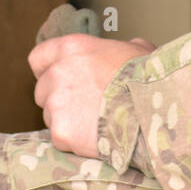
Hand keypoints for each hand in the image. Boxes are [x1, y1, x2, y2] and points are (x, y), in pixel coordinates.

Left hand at [28, 35, 154, 157]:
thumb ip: (125, 47)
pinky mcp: (61, 131)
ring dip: (66, 121)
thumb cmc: (147, 79)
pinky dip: (75, 142)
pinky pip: (61, 139)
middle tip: (85, 108)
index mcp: (71, 49)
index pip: (39, 58)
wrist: (151, 111)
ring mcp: (56, 103)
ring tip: (96, 124)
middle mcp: (57, 73)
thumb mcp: (138, 52)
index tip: (61, 81)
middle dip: (59, 100)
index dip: (48, 71)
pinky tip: (96, 139)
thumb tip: (134, 47)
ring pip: (50, 117)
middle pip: (43, 91)